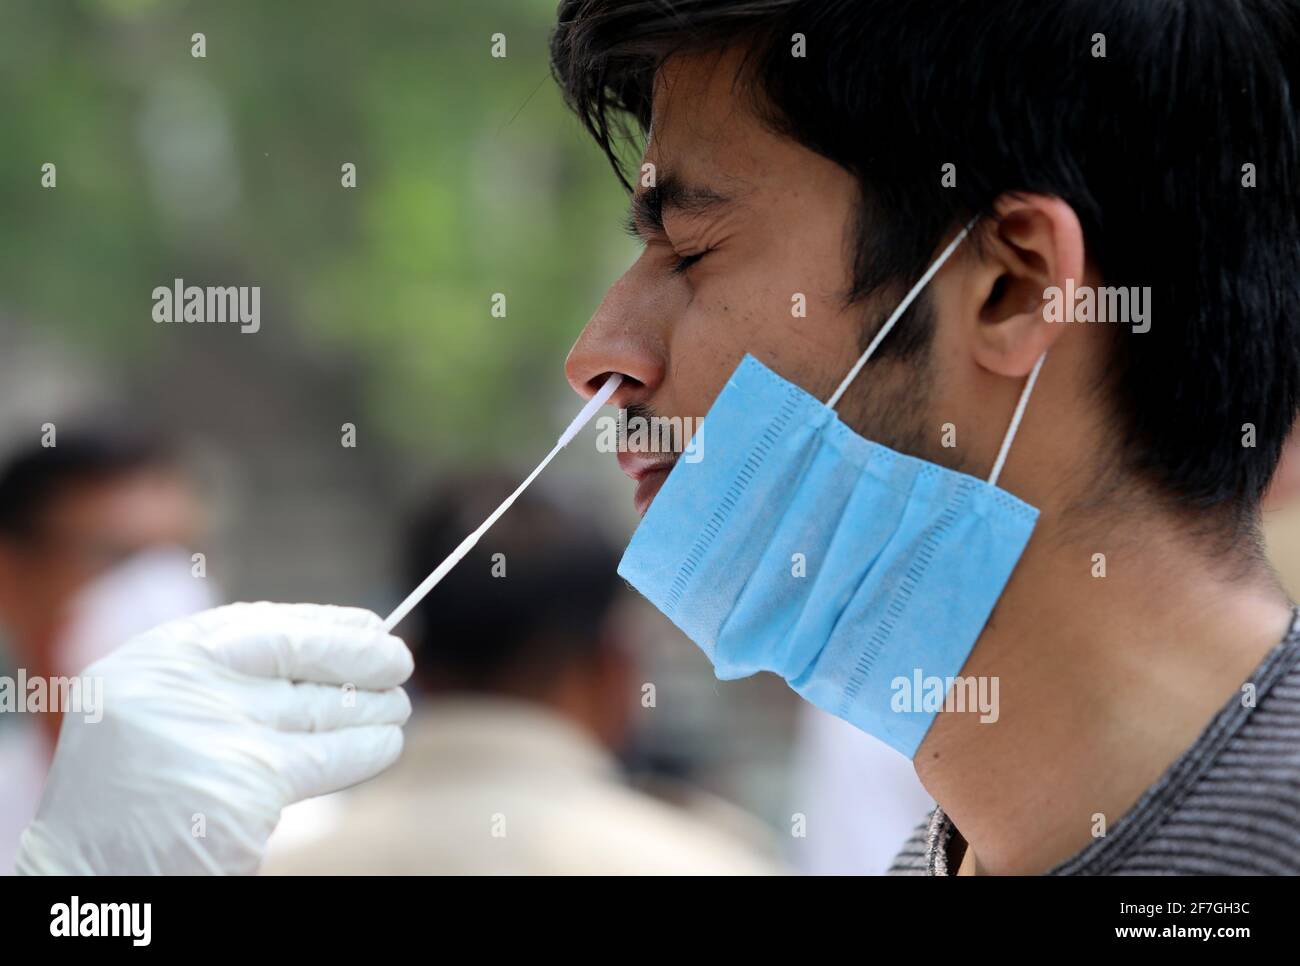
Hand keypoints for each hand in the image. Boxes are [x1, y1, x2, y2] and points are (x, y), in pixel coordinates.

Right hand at [16, 602, 412, 874]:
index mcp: (158, 657)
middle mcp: (182, 680)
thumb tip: (327, 656)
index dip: (322, 623)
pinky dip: (366, 748)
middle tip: (399, 660)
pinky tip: (390, 743)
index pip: (257, 623)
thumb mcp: (159, 715)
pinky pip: (327, 756)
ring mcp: (214, 727)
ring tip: (400, 704)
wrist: (84, 874)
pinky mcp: (246, 780)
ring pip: (317, 706)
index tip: (366, 625)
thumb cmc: (125, 800)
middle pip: (295, 654)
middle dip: (357, 656)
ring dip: (371, 704)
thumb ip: (223, 684)